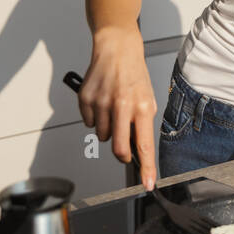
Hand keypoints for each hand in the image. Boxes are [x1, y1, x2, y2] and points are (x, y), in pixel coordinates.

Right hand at [79, 25, 157, 188]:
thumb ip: (143, 123)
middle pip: (119, 148)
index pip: (144, 145)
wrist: (116, 49)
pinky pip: (88, 123)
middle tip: (124, 149)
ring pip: (101, 136)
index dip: (147, 168)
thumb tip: (140, 149)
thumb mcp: (147, 98)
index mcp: (141, 107)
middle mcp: (121, 106)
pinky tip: (102, 102)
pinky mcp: (85, 99)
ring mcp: (101, 103)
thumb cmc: (133, 74)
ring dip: (107, 129)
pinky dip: (95, 118)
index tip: (148, 184)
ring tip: (113, 109)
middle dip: (122, 154)